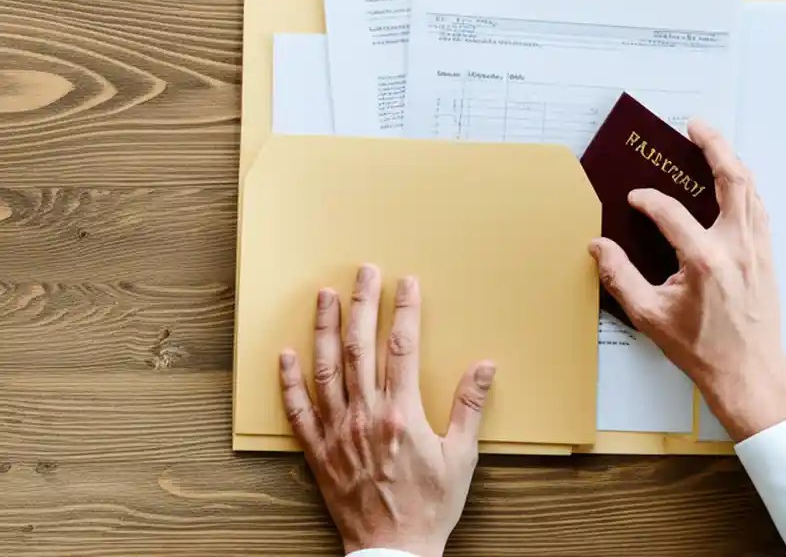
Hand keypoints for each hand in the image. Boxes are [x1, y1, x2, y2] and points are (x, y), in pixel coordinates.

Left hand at [279, 264, 495, 556]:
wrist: (393, 551)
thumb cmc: (430, 506)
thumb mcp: (462, 457)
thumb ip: (470, 407)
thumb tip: (484, 367)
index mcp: (401, 414)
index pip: (401, 348)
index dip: (404, 310)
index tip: (406, 283)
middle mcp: (364, 416)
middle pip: (360, 347)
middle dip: (363, 303)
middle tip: (364, 272)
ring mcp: (337, 432)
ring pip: (325, 369)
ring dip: (323, 329)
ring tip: (325, 297)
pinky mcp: (318, 452)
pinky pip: (298, 410)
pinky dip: (289, 381)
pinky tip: (285, 355)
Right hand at [589, 120, 785, 441]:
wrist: (750, 373)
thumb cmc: (702, 350)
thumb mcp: (650, 317)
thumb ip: (621, 277)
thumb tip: (599, 248)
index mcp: (706, 260)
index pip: (671, 212)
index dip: (648, 201)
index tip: (634, 200)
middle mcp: (737, 247)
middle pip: (732, 178)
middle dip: (714, 146)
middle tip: (694, 126)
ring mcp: (758, 249)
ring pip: (751, 189)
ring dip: (733, 162)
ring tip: (714, 145)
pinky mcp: (768, 257)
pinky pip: (759, 209)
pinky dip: (745, 189)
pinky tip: (734, 185)